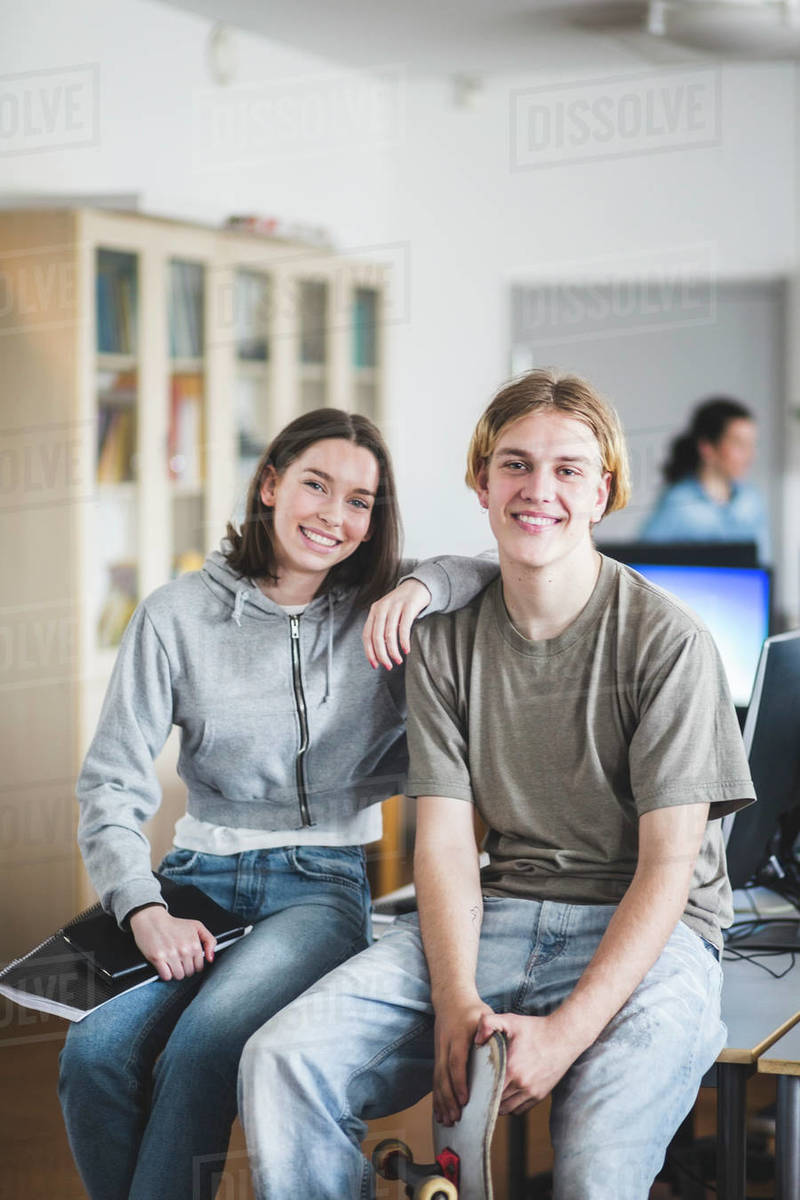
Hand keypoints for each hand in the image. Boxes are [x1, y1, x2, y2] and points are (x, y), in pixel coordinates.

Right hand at [128, 904, 215, 981]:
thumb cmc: (174, 924)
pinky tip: (165, 965)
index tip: (189, 960)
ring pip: (178, 976)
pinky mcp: (158, 958)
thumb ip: (210, 941)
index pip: (199, 967)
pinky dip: (165, 974)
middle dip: (185, 968)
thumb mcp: (197, 926)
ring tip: (172, 963)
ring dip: (175, 972)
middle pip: (189, 973)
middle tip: (179, 960)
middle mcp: (184, 950)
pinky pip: (166, 976)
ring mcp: (170, 955)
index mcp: (194, 944)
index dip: (194, 965)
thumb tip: (211, 958)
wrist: (152, 920)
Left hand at [362, 578, 431, 669]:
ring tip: (398, 660)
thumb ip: (381, 628)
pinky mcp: (408, 606)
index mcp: (374, 611)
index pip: (367, 635)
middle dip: (381, 655)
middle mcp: (382, 608)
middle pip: (377, 637)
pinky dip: (404, 641)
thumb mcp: (387, 614)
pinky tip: (406, 650)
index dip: (369, 652)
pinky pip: (404, 627)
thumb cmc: (402, 605)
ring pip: (389, 634)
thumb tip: (378, 654)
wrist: (418, 586)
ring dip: (393, 651)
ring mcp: (395, 606)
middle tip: (388, 666)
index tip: (375, 665)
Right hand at [433, 998, 494, 1125]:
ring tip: (447, 1120)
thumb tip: (500, 1050)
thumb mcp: (484, 1014)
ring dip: (442, 1101)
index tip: (465, 1099)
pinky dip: (437, 1096)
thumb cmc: (472, 1009)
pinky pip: (435, 1078)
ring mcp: (439, 1051)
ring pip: (438, 1079)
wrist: (450, 997)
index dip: (460, 1082)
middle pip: (444, 1075)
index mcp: (458, 1036)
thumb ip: (491, 1030)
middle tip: (456, 1118)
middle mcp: (446, 1045)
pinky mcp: (437, 1055)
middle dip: (449, 1098)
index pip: (457, 1062)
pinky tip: (439, 1111)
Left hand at [474, 1011, 582, 1115]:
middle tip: (479, 1091)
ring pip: (508, 1109)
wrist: (564, 1036)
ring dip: (498, 1104)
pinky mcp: (540, 1095)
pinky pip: (520, 1110)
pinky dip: (512, 1106)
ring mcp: (532, 1092)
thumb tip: (476, 1040)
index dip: (479, 1090)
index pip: (488, 1090)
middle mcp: (522, 1084)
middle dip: (486, 1098)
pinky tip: (507, 1095)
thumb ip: (488, 1023)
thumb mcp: (510, 1020)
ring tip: (492, 1094)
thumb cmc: (535, 1028)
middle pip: (496, 1102)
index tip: (473, 1086)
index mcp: (511, 1068)